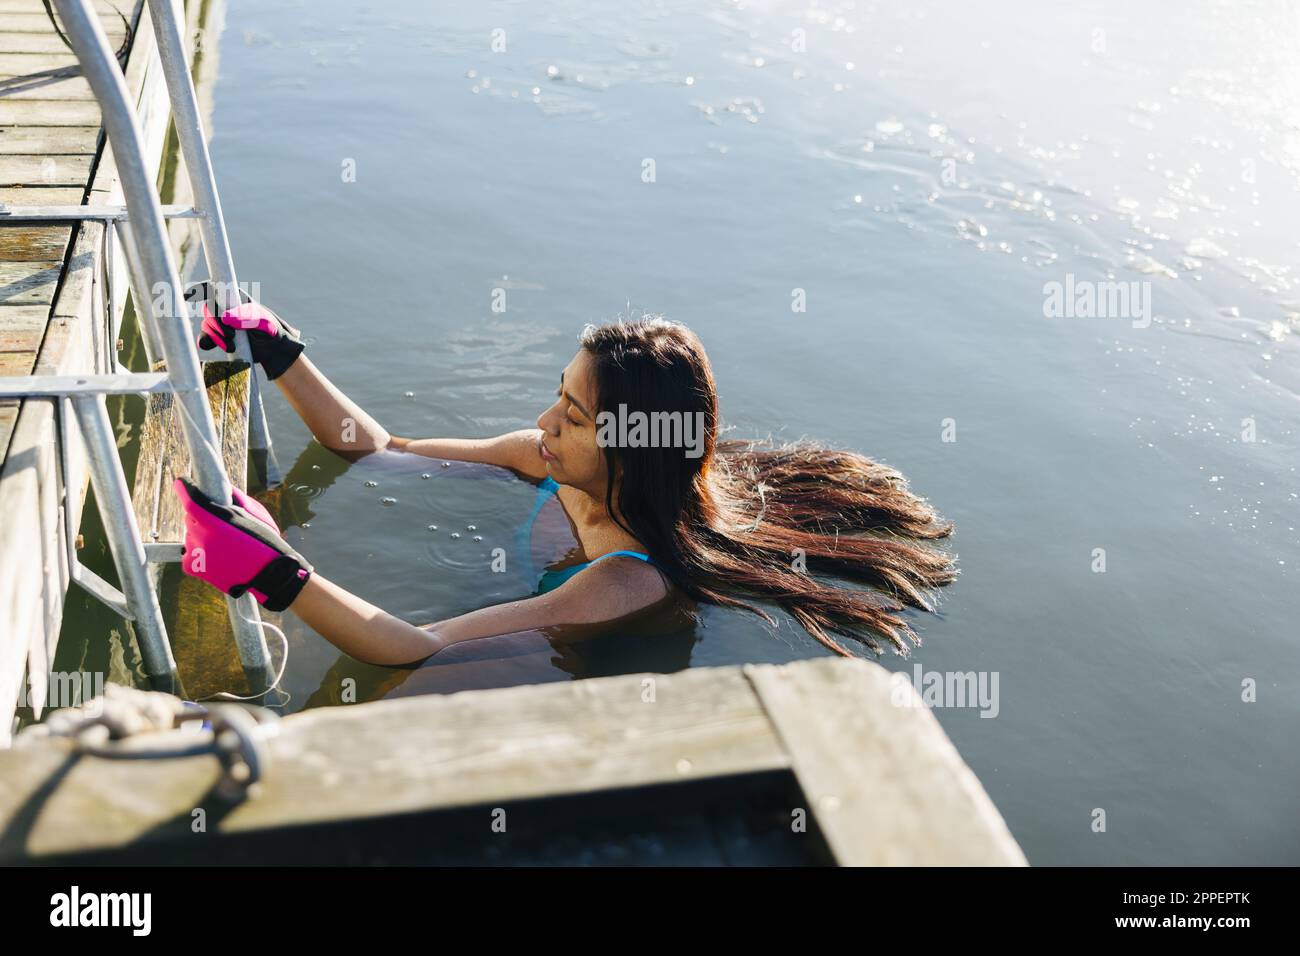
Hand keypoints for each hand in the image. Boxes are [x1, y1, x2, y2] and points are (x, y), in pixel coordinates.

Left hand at [173, 476, 312, 610]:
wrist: (270, 575)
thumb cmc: (266, 543)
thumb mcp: (256, 515)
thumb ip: (235, 499)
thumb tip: (221, 488)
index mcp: (217, 520)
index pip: (190, 499)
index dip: (184, 488)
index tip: (181, 482)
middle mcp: (203, 536)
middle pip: (190, 518)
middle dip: (201, 517)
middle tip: (220, 525)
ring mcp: (196, 554)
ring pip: (189, 536)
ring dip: (201, 536)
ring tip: (224, 546)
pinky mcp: (193, 568)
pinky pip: (188, 554)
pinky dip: (198, 553)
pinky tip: (216, 557)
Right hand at [188, 280, 304, 379]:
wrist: (273, 349)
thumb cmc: (270, 329)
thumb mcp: (262, 321)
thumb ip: (246, 317)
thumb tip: (224, 317)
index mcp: (234, 297)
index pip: (213, 288)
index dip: (198, 290)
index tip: (187, 296)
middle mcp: (224, 308)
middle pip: (208, 310)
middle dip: (216, 323)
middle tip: (230, 335)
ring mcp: (219, 323)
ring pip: (206, 326)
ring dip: (215, 336)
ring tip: (232, 345)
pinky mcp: (218, 337)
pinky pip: (205, 338)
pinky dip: (208, 342)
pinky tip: (215, 347)